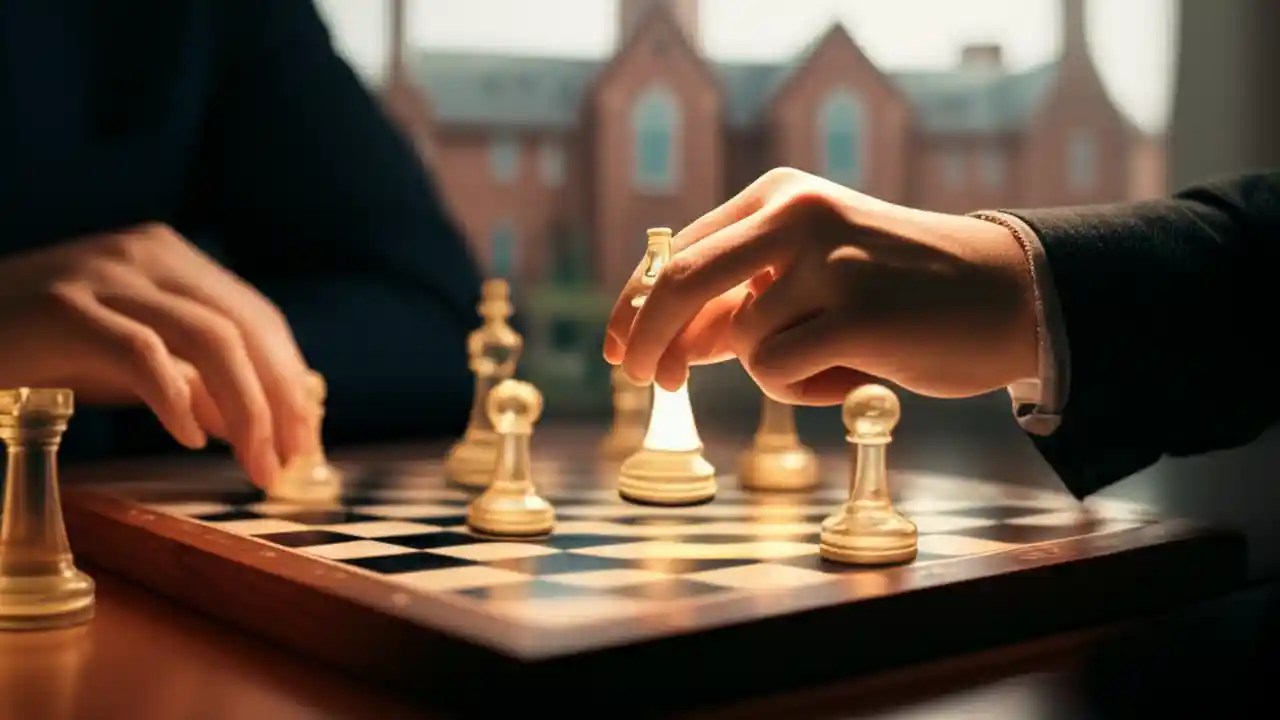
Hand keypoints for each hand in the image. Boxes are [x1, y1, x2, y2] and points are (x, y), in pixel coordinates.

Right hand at [0, 223, 315, 487]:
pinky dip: (174, 398)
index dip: (290, 382)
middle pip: (245, 329)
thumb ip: (196, 386)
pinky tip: (189, 438)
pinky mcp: (64, 305)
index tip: (304, 440)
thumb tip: (258, 427)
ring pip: (210, 339)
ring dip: (245, 409)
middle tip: (286, 464)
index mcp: (174, 259)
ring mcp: (106, 273)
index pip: (258, 319)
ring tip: (254, 463)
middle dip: (279, 403)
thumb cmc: (43, 348)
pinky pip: (141, 352)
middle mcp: (148, 254)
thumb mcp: (134, 366)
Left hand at [603, 168, 1039, 404]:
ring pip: (743, 341)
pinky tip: (854, 374)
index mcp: (778, 196)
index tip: (619, 347)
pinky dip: (804, 389)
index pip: (679, 253)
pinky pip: (779, 371)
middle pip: (682, 282)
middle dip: (648, 339)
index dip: (638, 305)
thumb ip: (742, 302)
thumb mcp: (811, 279)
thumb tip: (667, 342)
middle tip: (646, 382)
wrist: (1004, 293)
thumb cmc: (897, 292)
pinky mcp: (857, 311)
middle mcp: (796, 213)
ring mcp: (828, 258)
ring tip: (837, 361)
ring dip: (776, 372)